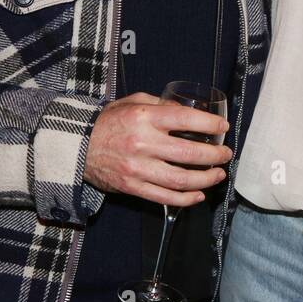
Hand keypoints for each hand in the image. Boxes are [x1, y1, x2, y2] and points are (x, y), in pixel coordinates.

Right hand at [82, 93, 231, 205]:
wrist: (76, 146)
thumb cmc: (109, 121)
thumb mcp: (133, 102)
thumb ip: (161, 105)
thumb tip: (189, 111)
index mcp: (144, 118)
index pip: (186, 119)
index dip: (210, 123)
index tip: (223, 127)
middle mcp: (143, 143)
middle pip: (189, 153)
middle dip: (215, 155)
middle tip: (226, 154)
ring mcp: (138, 168)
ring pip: (181, 179)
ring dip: (206, 179)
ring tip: (218, 174)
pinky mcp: (132, 187)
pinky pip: (165, 197)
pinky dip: (186, 199)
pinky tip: (198, 195)